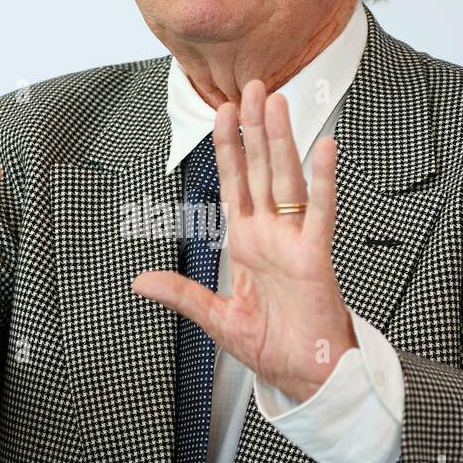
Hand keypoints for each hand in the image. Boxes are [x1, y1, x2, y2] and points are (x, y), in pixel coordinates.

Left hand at [132, 79, 356, 401]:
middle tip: (252, 87)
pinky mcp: (315, 258)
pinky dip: (322, 181)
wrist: (306, 374)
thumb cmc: (272, 347)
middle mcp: (271, 235)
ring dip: (281, 141)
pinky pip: (320, 213)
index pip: (235, 183)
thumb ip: (181, 294)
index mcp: (247, 243)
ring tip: (277, 102)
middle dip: (254, 128)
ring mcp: (294, 242)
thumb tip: (140, 280)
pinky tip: (322, 149)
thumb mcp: (215, 318)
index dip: (228, 146)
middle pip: (260, 169)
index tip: (223, 110)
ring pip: (285, 180)